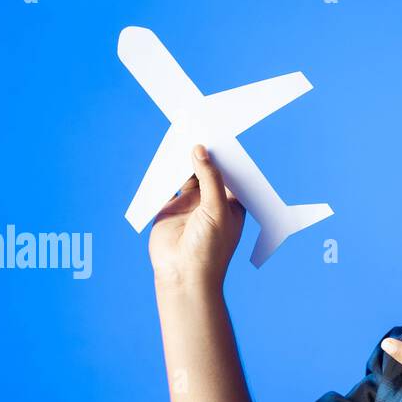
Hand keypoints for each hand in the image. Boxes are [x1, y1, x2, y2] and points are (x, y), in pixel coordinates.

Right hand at [149, 144, 245, 290]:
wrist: (182, 275)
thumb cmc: (209, 249)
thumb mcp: (216, 210)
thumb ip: (210, 179)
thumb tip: (201, 150)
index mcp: (232, 205)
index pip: (231, 174)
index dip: (226, 155)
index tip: (222, 133)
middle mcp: (212, 202)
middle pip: (209, 170)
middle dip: (206, 152)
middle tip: (201, 126)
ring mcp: (192, 204)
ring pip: (189, 173)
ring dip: (186, 158)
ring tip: (185, 134)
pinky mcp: (171, 206)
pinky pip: (170, 182)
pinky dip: (169, 169)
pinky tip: (169, 153)